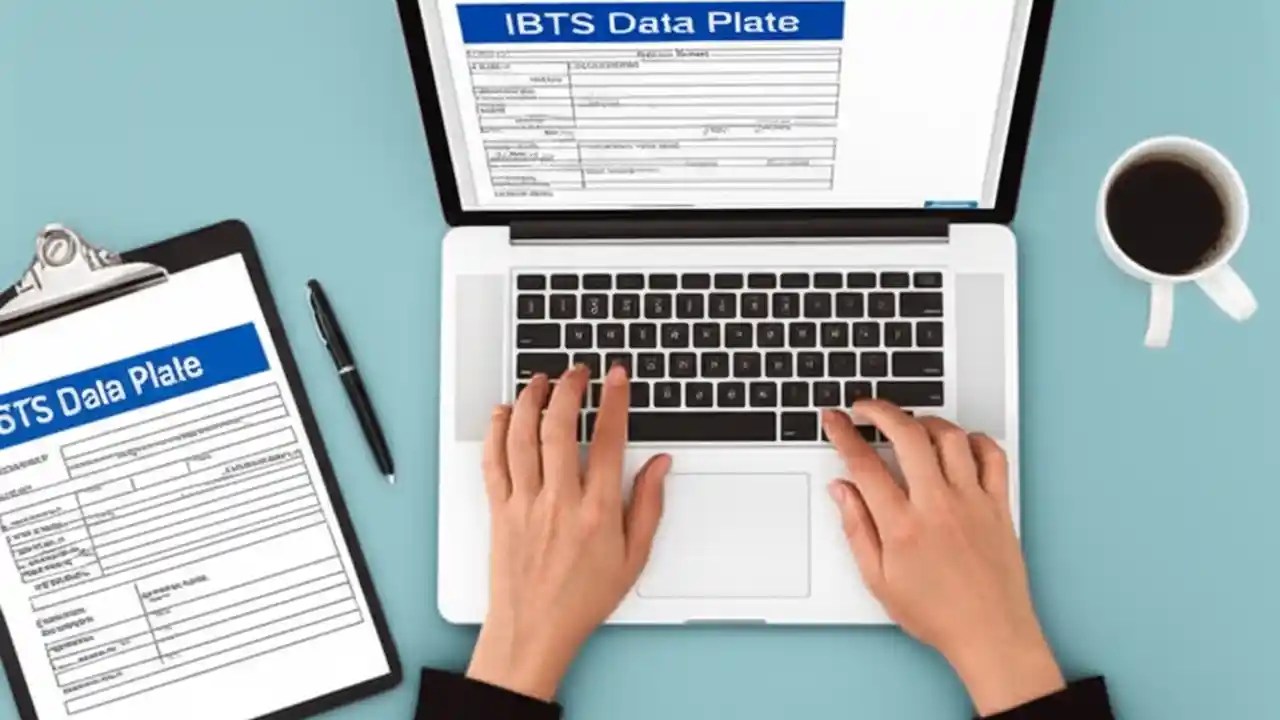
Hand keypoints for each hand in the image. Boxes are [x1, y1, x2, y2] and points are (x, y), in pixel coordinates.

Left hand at [466, 364, 670, 700]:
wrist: (533, 631)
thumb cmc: (582, 599)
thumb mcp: (634, 557)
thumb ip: (648, 505)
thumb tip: (660, 465)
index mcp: (597, 511)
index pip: (608, 439)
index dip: (614, 400)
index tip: (616, 377)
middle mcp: (558, 502)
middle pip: (559, 427)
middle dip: (569, 388)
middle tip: (577, 371)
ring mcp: (525, 504)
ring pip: (522, 437)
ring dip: (530, 400)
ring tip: (540, 381)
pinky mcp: (499, 510)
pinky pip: (493, 461)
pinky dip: (496, 430)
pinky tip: (503, 413)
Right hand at [822, 402, 1064, 716]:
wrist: (991, 634)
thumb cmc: (937, 614)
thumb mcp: (879, 580)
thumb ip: (857, 528)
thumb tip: (841, 490)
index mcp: (903, 525)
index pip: (864, 464)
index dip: (843, 433)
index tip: (834, 419)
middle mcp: (938, 505)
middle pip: (907, 435)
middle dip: (880, 410)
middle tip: (865, 407)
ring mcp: (972, 501)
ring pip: (950, 437)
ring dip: (924, 421)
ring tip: (909, 423)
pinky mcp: (999, 505)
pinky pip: (992, 455)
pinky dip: (974, 439)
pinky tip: (959, 443)